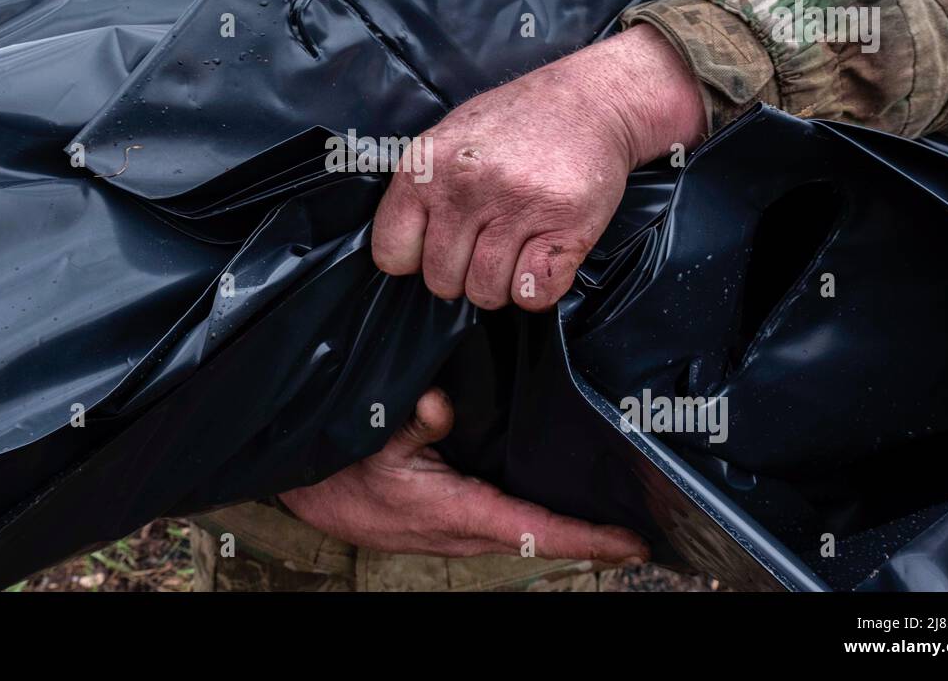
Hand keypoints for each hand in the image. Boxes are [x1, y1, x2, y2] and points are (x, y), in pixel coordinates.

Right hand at [279, 388, 649, 561]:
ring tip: (611, 523)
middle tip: (640, 531)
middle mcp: (463, 530)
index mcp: (454, 510)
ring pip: (523, 534)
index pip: (533, 529)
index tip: (632, 544)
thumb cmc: (340, 469)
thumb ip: (412, 422)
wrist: (307, 494)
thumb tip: (439, 404)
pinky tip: (554, 504)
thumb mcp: (373, 437)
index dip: (587, 538)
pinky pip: (504, 525)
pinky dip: (537, 521)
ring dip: (565, 532)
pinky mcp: (449, 523)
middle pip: (539, 538)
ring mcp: (456, 532)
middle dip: (589, 537)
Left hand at [372, 24, 704, 309]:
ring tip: (517, 248)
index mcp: (425, 166)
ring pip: (487, 293)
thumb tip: (401, 254)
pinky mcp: (564, 222)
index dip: (416, 259)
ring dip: (503, 284)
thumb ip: (421, 190)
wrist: (590, 100)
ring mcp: (516, 204)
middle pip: (441, 281)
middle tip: (487, 245)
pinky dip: (540, 289)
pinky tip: (544, 258)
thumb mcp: (448, 138)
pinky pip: (535, 292)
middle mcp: (465, 186)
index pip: (391, 253)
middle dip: (463, 275)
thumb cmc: (515, 125)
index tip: (439, 245)